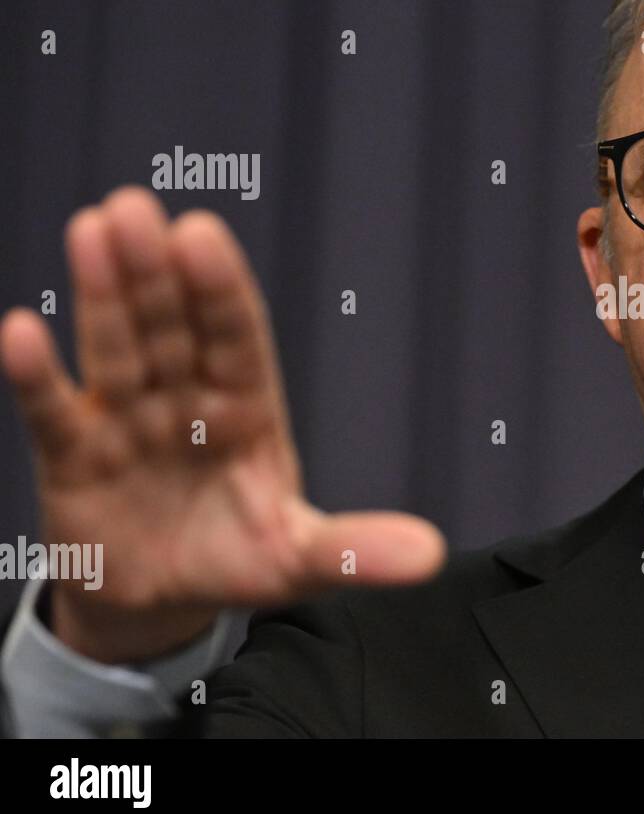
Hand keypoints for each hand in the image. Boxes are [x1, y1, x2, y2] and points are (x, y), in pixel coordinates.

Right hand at [0, 187, 445, 663]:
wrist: (161, 603)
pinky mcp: (73, 456)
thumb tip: (433, 555)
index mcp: (247, 409)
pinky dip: (37, 376)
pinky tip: (21, 330)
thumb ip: (356, 549)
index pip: (236, 339)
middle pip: (171, 328)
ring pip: (116, 350)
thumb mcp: (300, 559)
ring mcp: (127, 421)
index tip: (201, 236)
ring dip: (103, 295)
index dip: (219, 291)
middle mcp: (186, 400)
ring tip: (92, 230)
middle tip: (137, 210)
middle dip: (155, 274)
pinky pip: (52, 411)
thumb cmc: (236, 559)